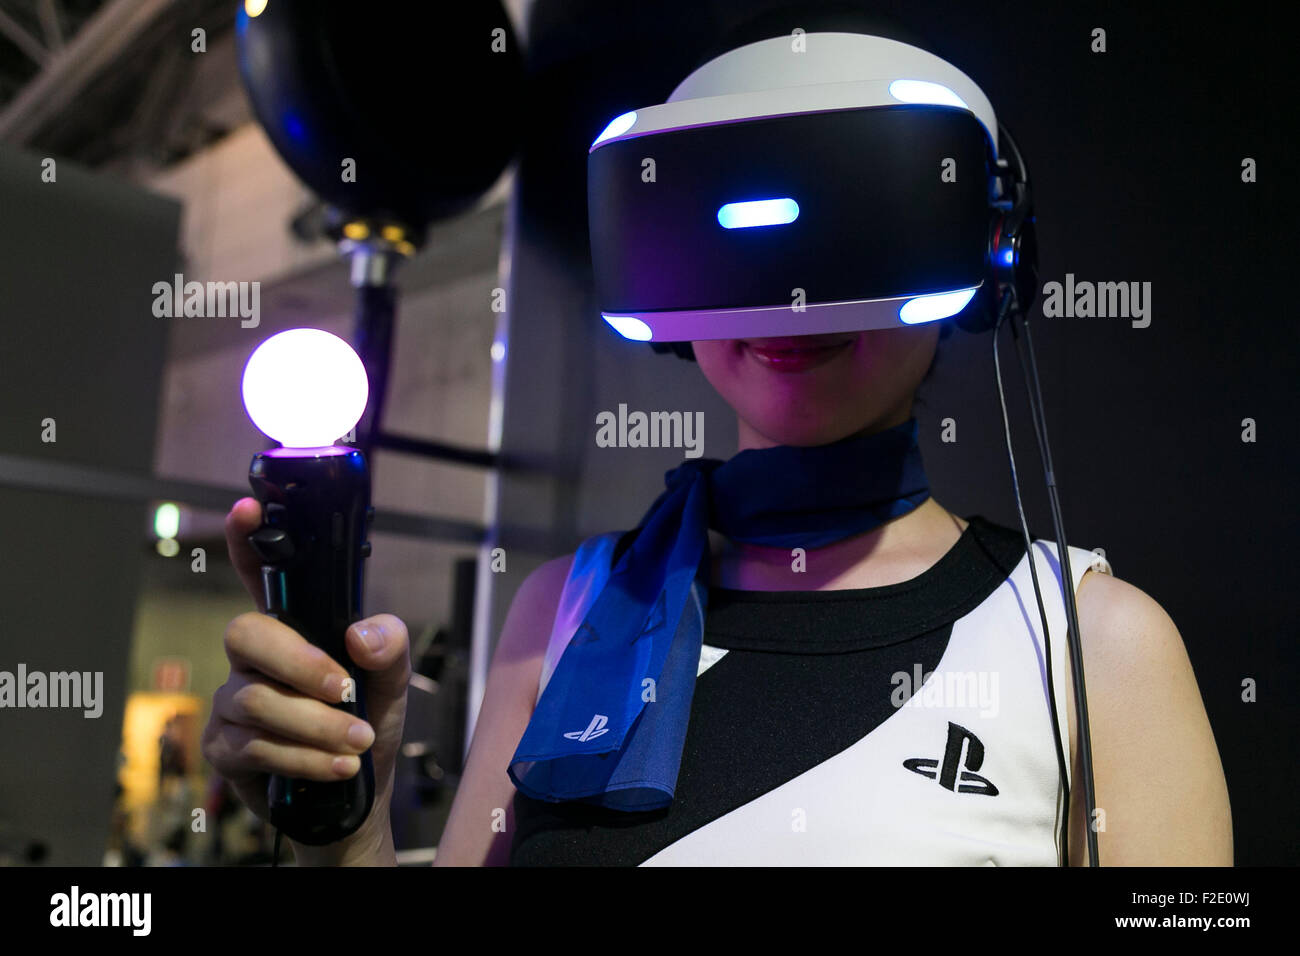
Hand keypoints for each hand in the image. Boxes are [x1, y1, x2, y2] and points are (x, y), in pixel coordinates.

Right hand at [201, 498, 409, 864]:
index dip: (248, 540)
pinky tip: (337, 768)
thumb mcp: (395, 683)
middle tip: (344, 690)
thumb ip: (391, 648)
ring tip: (356, 744)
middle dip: (298, 663)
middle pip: (246, 633)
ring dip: (315, 725)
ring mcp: (233, 701)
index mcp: (295, 628)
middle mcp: (256, 658)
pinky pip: (253, 746)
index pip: (262, 575)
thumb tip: (362, 634)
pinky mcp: (225, 748)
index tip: (247, 509)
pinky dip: (303, 759)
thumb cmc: (366, 725)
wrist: (353, 799)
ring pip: (255, 699)